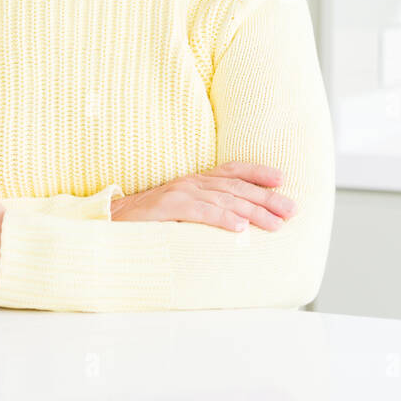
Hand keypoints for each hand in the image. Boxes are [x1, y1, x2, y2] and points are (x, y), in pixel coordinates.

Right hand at [110, 161, 295, 231]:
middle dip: (267, 199)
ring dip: (253, 212)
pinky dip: (221, 220)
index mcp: (195, 182)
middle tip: (291, 210)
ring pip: (224, 201)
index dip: (258, 173)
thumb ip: (203, 209)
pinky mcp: (167, 209)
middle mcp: (191, 183)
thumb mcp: (179, 209)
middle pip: (236, 188)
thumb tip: (236, 223)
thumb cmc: (147, 221)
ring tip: (275, 223)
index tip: (282, 179)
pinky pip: (200, 213)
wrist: (109, 221)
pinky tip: (240, 228)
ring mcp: (179, 194)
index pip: (232, 171)